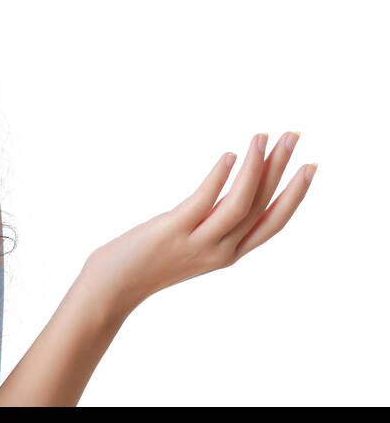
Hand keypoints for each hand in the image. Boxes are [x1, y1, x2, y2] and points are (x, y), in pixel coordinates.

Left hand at [81, 132, 315, 319]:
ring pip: (240, 203)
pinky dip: (219, 178)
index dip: (295, 196)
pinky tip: (229, 155)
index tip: (310, 167)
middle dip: (281, 169)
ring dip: (256, 168)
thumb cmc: (145, 261)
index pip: (273, 223)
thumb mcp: (188, 243)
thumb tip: (221, 192)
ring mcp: (199, 242)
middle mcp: (221, 251)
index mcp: (228, 253)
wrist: (112, 287)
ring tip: (263, 136)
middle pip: (262, 205)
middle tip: (294, 136)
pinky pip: (203, 202)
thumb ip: (207, 224)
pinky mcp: (173, 231)